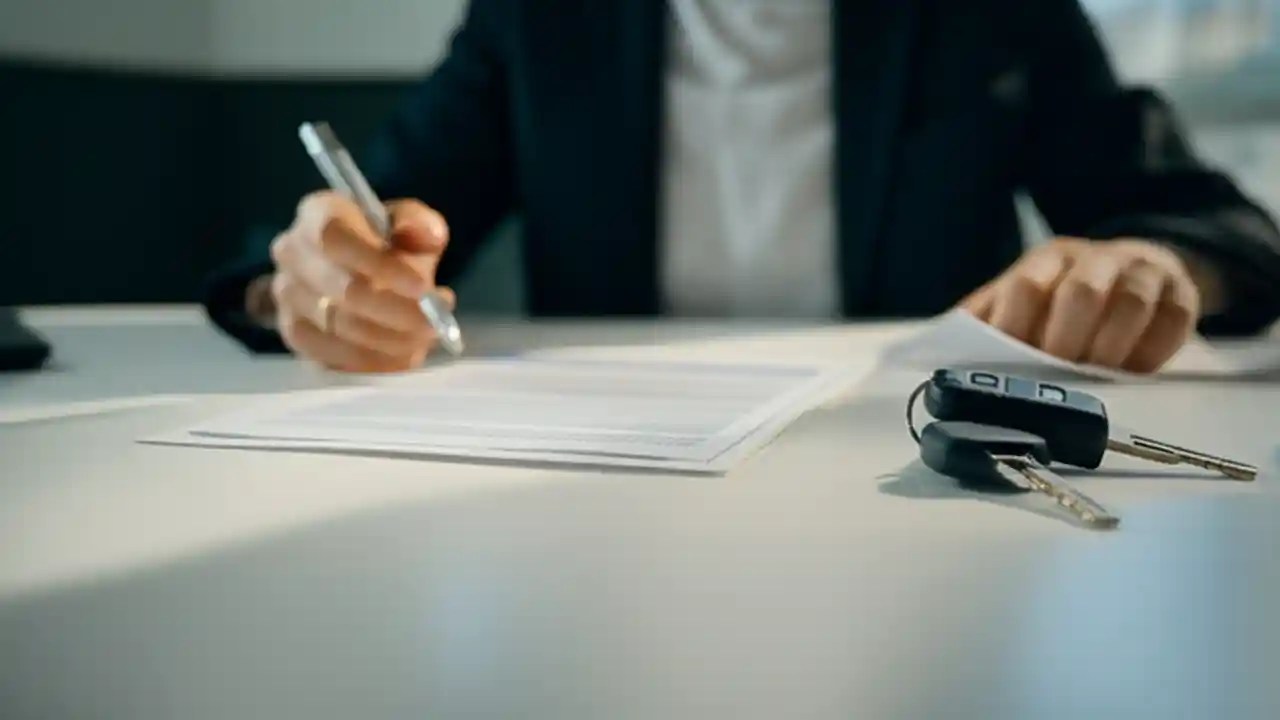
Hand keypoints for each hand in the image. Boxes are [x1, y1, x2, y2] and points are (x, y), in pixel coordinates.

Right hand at [268, 191, 452, 371]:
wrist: (363, 271)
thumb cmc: (388, 243)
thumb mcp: (409, 223)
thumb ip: (418, 223)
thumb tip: (427, 234)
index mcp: (318, 215)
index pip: (336, 240)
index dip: (380, 266)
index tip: (423, 288)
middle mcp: (291, 254)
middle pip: (343, 292)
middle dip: (398, 312)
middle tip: (436, 323)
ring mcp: (288, 298)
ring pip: (341, 329)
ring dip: (393, 340)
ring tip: (427, 335)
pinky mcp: (295, 335)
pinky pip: (335, 358)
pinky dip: (376, 362)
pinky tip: (406, 355)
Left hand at [961, 238, 1201, 372]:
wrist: (1130, 270)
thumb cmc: (1061, 301)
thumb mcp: (1018, 303)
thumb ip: (984, 325)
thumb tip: (940, 359)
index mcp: (1045, 262)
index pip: (1026, 286)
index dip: (1016, 327)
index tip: (1010, 363)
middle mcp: (1093, 260)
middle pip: (1081, 292)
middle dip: (1066, 340)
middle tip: (1058, 374)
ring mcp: (1140, 272)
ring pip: (1130, 301)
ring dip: (1111, 347)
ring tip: (1097, 377)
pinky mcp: (1180, 292)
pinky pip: (1175, 318)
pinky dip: (1155, 350)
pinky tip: (1137, 372)